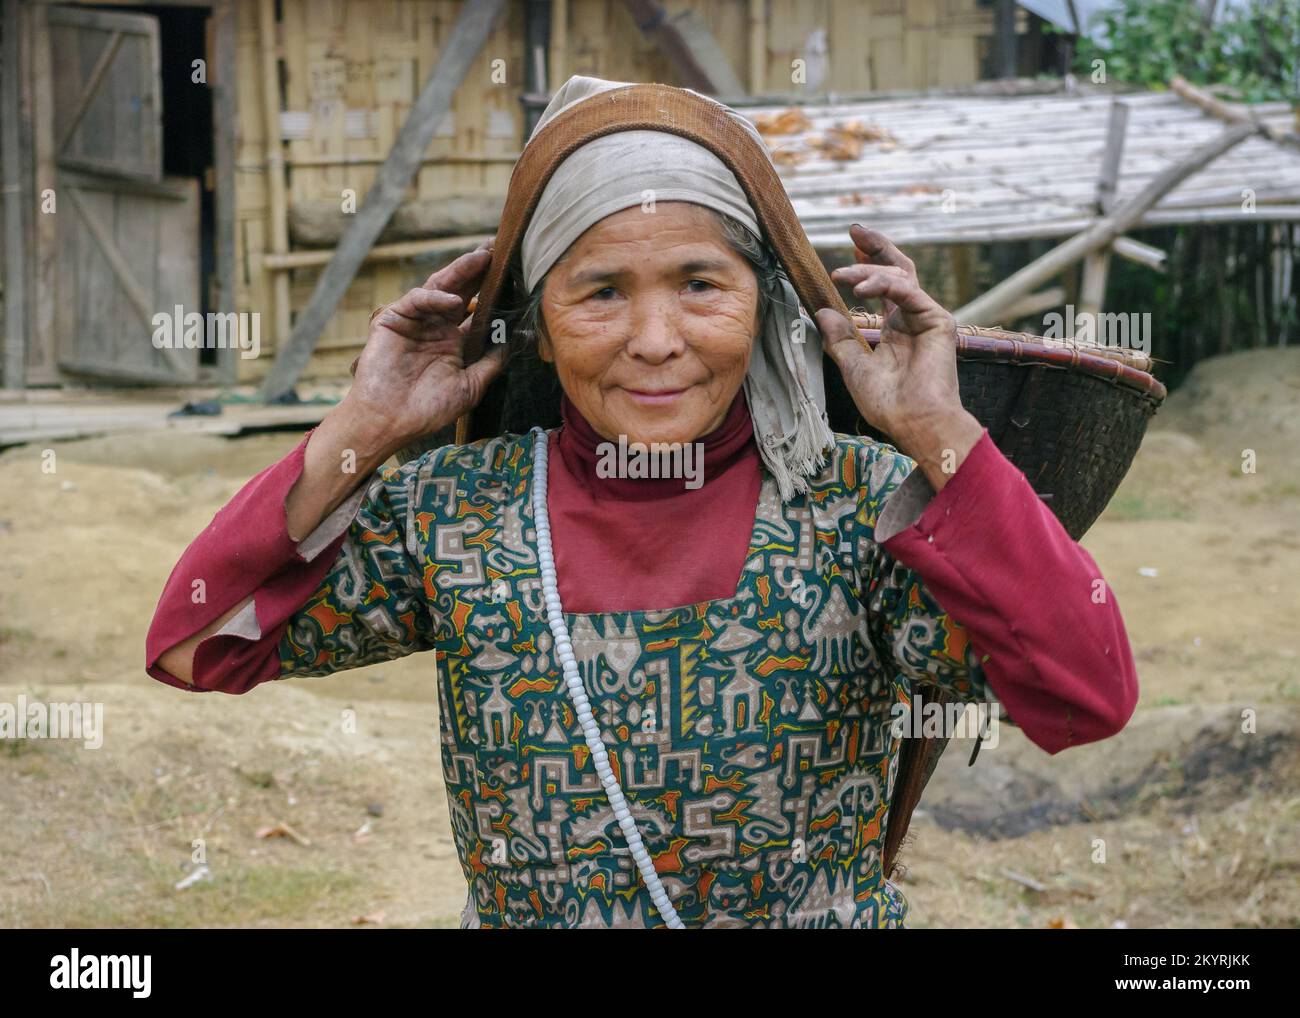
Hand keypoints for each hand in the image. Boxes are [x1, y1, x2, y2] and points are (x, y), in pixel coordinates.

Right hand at [341, 239, 506, 454]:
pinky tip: (454, 299)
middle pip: (462, 290)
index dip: (495, 293)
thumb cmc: (428, 410)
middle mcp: (436, 327)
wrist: (390, 422)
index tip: (517, 277)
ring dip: (461, 271)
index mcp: (454, 342)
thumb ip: (492, 361)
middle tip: (500, 249)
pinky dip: (435, 297)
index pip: (478, 310)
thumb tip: (517, 339)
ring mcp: (415, 322)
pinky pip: (417, 300)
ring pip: (440, 287)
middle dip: (479, 270)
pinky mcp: (393, 319)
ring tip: (482, 257)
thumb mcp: (471, 385)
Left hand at [814, 225, 981, 488]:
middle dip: (876, 247)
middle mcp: (914, 318)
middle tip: (854, 231)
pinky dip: (884, 284)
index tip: (848, 247)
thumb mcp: (853, 366)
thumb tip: (821, 311)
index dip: (868, 262)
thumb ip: (840, 337)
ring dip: (868, 271)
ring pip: (900, 276)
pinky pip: (909, 291)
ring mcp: (928, 318)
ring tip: (840, 276)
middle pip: (899, 269)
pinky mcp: (938, 321)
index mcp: (898, 328)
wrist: (914, 423)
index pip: (885, 285)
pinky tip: (860, 288)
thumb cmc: (888, 404)